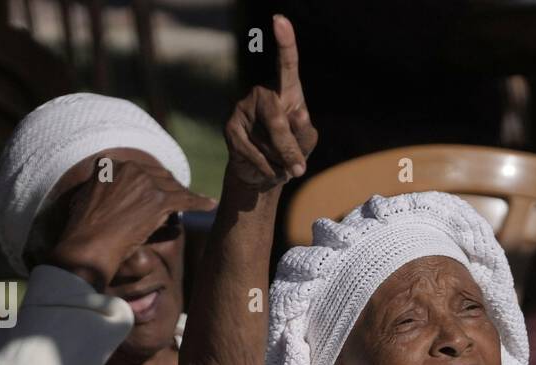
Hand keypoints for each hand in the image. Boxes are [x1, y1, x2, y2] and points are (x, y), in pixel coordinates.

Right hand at [46, 157, 207, 290]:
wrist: (88, 245)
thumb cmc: (83, 232)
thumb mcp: (87, 200)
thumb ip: (104, 190)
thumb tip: (115, 196)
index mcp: (110, 165)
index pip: (141, 171)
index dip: (152, 181)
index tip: (159, 189)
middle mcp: (129, 167)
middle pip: (160, 176)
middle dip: (171, 188)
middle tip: (181, 198)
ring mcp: (144, 182)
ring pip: (174, 188)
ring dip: (186, 196)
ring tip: (197, 202)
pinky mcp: (158, 200)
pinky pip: (185, 200)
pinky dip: (200, 203)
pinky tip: (210, 205)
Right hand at [224, 14, 317, 191]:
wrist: (264, 173)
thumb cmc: (291, 151)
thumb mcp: (306, 143)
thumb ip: (305, 132)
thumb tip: (297, 114)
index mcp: (286, 90)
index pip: (287, 64)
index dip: (285, 42)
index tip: (280, 21)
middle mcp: (262, 93)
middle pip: (277, 117)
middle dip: (289, 147)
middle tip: (299, 169)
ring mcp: (243, 108)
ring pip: (266, 138)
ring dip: (279, 159)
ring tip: (280, 164)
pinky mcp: (230, 128)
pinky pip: (252, 152)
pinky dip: (266, 166)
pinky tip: (268, 168)